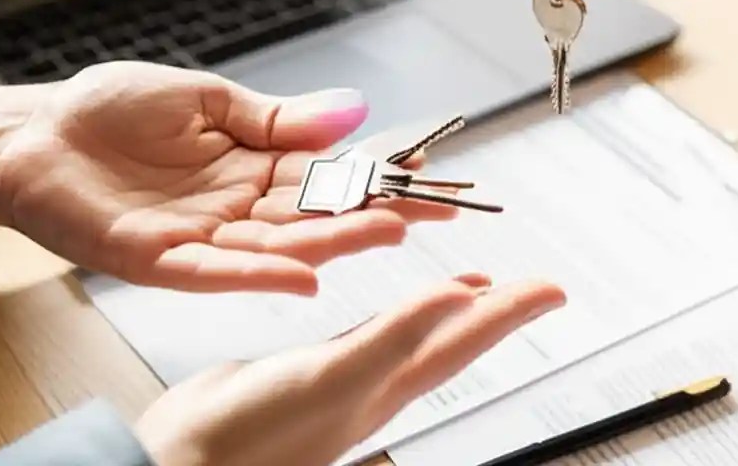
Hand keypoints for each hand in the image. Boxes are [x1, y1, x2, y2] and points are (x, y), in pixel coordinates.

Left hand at [0, 62, 456, 294]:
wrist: (33, 133)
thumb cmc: (111, 110)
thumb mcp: (205, 99)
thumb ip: (273, 118)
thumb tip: (349, 113)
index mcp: (251, 166)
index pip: (327, 174)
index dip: (378, 174)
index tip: (433, 173)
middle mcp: (235, 209)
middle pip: (313, 215)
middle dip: (372, 212)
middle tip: (433, 211)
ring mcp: (199, 238)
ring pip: (276, 246)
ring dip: (332, 243)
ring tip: (386, 232)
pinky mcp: (156, 259)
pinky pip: (215, 271)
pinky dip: (259, 276)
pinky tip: (304, 277)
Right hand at [135, 274, 566, 465]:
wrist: (187, 463)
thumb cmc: (255, 437)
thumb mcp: (336, 378)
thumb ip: (397, 336)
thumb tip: (460, 296)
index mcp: (387, 388)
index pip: (464, 343)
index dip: (509, 313)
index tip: (550, 290)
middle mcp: (373, 386)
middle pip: (450, 341)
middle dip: (492, 313)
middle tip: (531, 289)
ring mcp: (341, 381)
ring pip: (410, 339)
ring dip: (446, 314)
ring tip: (475, 290)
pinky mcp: (304, 372)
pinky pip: (364, 338)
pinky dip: (387, 320)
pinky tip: (388, 316)